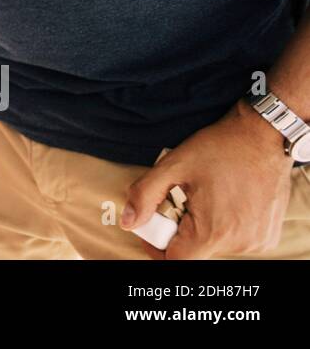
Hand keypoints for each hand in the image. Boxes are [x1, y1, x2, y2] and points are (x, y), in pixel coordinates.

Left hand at [120, 101, 293, 258]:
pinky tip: (224, 201)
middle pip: (195, 252)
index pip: (175, 260)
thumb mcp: (173, 165)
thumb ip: (145, 195)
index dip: (156, 246)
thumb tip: (128, 222)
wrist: (263, 136)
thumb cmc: (220, 147)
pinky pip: (235, 241)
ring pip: (214, 246)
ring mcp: (256, 242)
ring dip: (202, 228)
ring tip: (205, 196)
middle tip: (180, 200)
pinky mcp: (267, 237)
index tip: (153, 226)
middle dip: (180, 231)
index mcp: (213, 232)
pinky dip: (223, 227)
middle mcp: (238, 244)